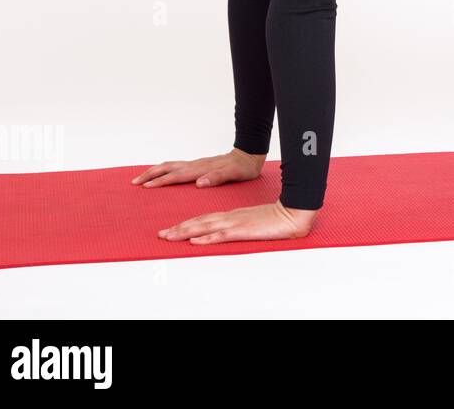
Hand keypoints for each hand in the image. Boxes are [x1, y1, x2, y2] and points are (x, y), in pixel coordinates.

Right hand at [130, 148, 266, 189]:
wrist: (249, 155)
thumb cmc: (242, 167)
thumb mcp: (233, 174)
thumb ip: (217, 177)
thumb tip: (199, 182)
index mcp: (200, 169)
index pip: (176, 176)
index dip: (160, 181)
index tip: (146, 187)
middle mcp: (195, 165)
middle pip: (167, 168)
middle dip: (150, 175)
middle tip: (134, 182)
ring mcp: (196, 164)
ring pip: (170, 166)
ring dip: (155, 171)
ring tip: (141, 178)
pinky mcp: (198, 165)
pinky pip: (176, 167)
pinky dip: (164, 170)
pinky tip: (163, 174)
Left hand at [159, 200, 317, 243]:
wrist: (293, 212)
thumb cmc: (276, 218)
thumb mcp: (253, 220)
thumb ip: (240, 223)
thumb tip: (227, 230)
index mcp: (232, 214)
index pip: (204, 218)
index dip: (186, 223)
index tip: (172, 229)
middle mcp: (230, 217)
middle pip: (199, 221)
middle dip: (178, 228)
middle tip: (161, 234)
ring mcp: (235, 223)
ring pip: (205, 226)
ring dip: (185, 232)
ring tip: (169, 236)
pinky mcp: (242, 230)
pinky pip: (221, 234)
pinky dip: (206, 237)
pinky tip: (195, 240)